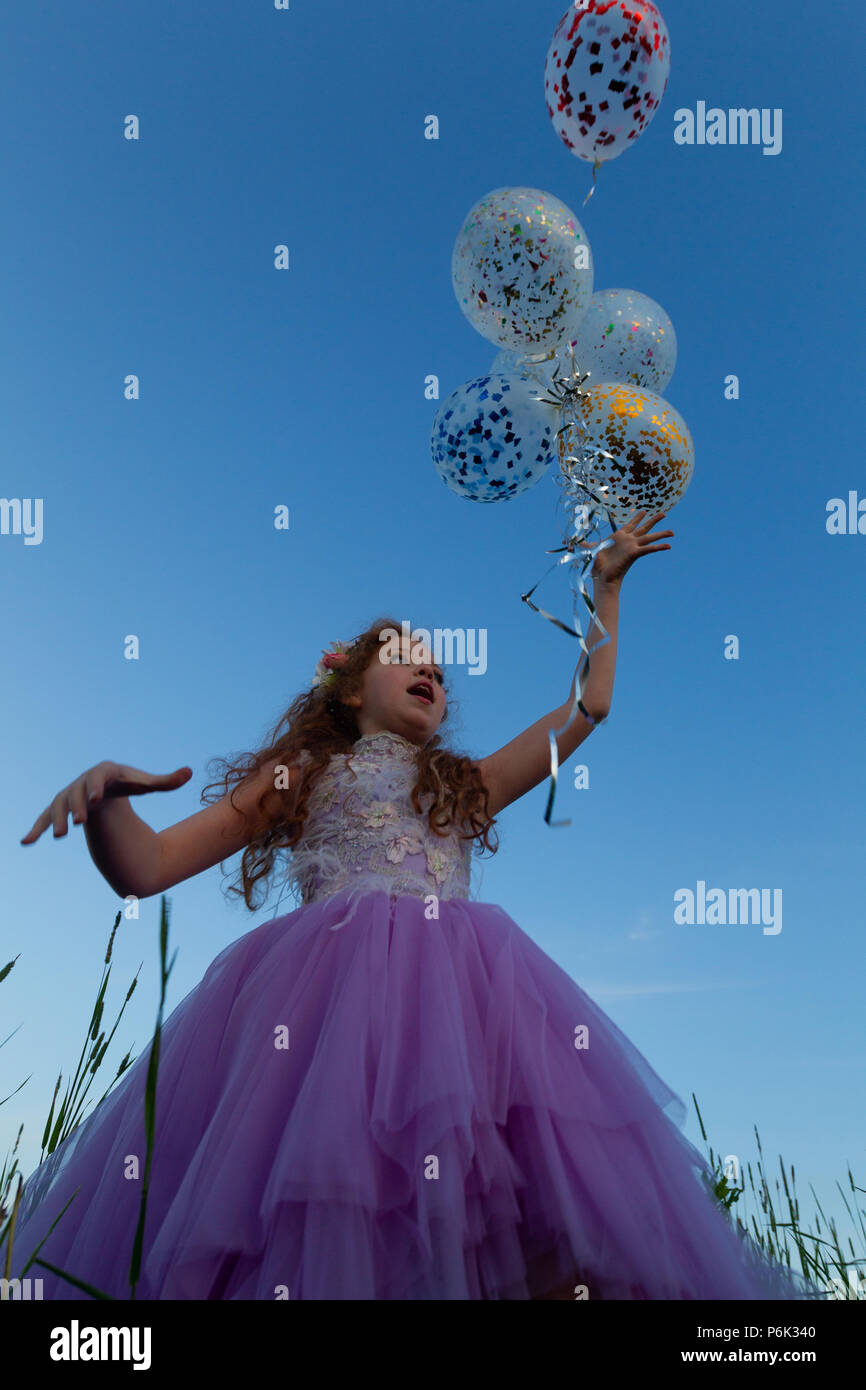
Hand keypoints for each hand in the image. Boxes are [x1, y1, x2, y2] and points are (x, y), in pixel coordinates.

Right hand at [20, 762, 192, 842]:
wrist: (106, 789)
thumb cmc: (128, 785)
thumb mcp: (147, 785)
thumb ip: (166, 781)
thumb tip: (190, 772)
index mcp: (105, 772)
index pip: (99, 776)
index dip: (96, 786)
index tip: (97, 798)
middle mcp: (84, 782)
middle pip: (77, 792)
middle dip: (76, 805)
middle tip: (79, 821)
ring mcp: (70, 796)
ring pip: (59, 806)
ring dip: (56, 819)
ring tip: (58, 836)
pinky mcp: (61, 810)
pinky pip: (45, 818)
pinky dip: (36, 829)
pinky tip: (26, 843)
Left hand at [580, 508, 672, 586]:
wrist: (602, 577)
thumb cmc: (599, 565)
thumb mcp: (592, 550)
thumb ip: (587, 544)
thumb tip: (576, 543)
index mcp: (620, 537)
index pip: (631, 524)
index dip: (637, 517)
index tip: (644, 510)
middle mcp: (628, 541)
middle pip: (644, 527)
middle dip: (653, 520)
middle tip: (664, 513)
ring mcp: (633, 547)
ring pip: (650, 537)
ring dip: (661, 534)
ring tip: (673, 532)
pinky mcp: (634, 554)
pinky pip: (649, 549)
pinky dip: (659, 547)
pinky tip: (669, 546)